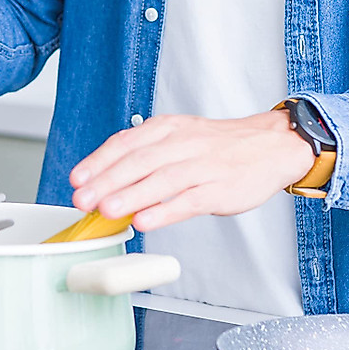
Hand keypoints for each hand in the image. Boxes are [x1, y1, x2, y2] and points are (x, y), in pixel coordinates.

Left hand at [67, 111, 315, 230]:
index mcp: (168, 128)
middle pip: (139, 161)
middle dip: (106, 181)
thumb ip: (145, 152)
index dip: (99, 161)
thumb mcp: (179, 135)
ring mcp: (203, 166)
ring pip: (161, 180)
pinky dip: (164, 211)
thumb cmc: (218, 146)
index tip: (78, 178)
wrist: (270, 145)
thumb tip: (105, 176)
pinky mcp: (220, 189)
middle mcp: (183, 143)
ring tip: (106, 211)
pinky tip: (144, 221)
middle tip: (82, 199)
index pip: (126, 142)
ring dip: (131, 196)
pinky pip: (189, 201)